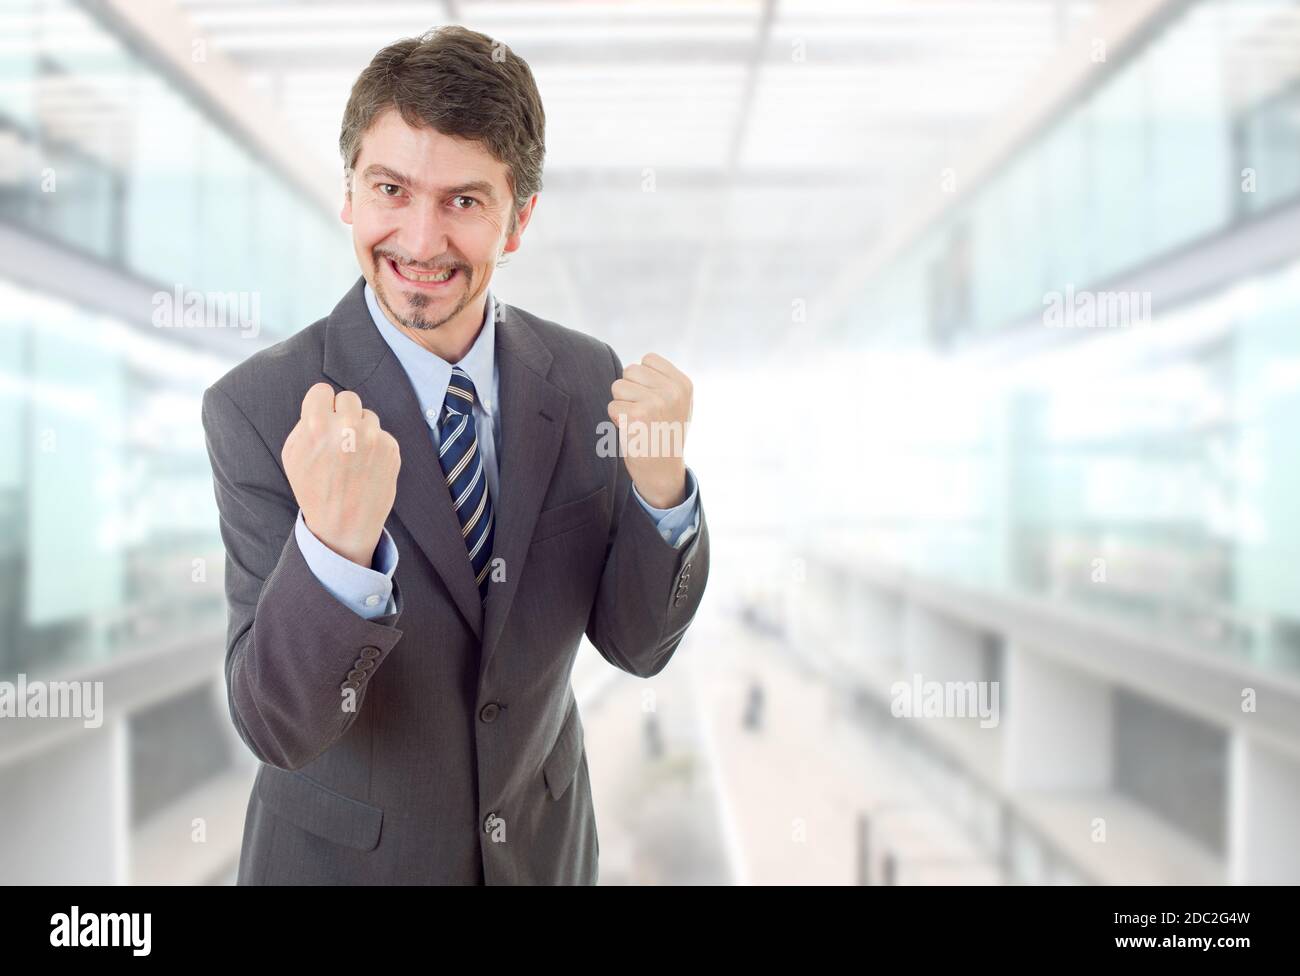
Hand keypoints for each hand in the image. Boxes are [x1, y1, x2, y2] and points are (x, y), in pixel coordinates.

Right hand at [282, 382, 400, 565]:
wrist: (344, 526)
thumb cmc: (315, 490)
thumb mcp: (293, 456)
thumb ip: (304, 424)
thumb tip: (322, 403)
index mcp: (317, 425)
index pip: (322, 391)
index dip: (321, 405)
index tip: (323, 417)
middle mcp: (348, 427)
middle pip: (348, 398)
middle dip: (343, 414)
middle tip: (338, 437)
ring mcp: (373, 437)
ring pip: (368, 416)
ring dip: (361, 430)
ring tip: (352, 458)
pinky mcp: (392, 448)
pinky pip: (382, 434)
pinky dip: (376, 447)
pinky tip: (366, 467)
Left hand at [607, 352, 691, 507]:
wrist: (663, 471)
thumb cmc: (666, 434)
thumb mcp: (678, 403)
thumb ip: (663, 381)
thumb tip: (638, 365)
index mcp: (683, 384)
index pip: (648, 359)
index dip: (642, 378)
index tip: (652, 399)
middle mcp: (672, 391)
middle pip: (630, 370)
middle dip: (629, 390)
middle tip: (642, 413)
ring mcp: (655, 403)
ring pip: (618, 387)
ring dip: (621, 404)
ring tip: (637, 421)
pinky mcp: (637, 417)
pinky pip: (612, 406)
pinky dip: (616, 420)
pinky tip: (631, 431)